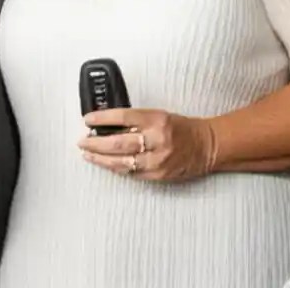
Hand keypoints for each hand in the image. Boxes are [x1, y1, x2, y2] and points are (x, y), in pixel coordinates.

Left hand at [78, 108, 215, 182]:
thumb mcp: (159, 115)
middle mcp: (157, 140)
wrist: (207, 146)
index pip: (123, 117)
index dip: (102, 119)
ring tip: (88, 155)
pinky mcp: (159, 175)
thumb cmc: (181, 128)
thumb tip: (107, 125)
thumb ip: (136, 120)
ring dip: (101, 159)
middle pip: (118, 142)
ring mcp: (158, 160)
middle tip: (82, 142)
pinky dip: (116, 168)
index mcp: (157, 119)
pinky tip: (106, 164)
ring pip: (122, 162)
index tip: (87, 119)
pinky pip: (132, 173)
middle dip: (95, 143)